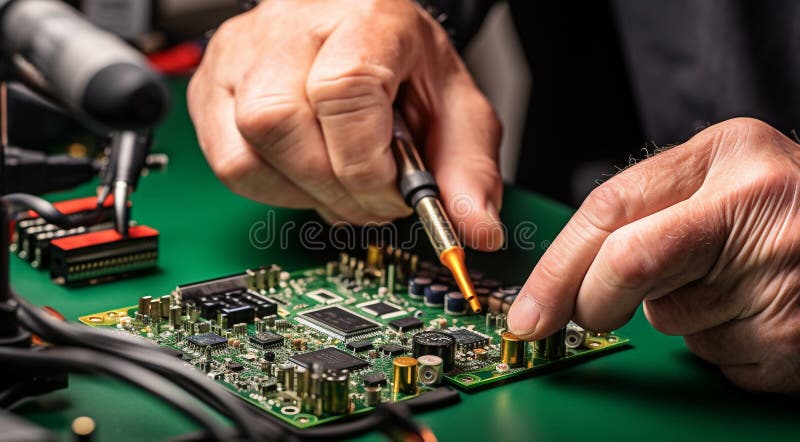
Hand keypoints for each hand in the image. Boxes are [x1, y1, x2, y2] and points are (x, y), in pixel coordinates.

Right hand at [187, 0, 503, 249]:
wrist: (356, 25)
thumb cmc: (402, 61)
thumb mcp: (455, 105)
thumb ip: (469, 169)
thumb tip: (476, 230)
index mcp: (363, 21)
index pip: (342, 93)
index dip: (365, 165)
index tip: (393, 194)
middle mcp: (289, 31)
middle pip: (280, 126)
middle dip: (334, 189)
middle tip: (371, 200)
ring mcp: (240, 59)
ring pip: (246, 154)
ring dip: (302, 193)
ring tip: (340, 184)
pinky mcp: (211, 89)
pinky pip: (229, 165)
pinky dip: (273, 189)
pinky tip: (306, 174)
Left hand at [508, 118, 799, 392]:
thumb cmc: (788, 209)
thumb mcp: (722, 179)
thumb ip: (649, 209)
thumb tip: (567, 281)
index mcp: (729, 153)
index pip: (611, 210)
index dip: (557, 269)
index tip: (528, 312)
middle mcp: (760, 204)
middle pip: (630, 264)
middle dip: (592, 302)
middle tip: (588, 316)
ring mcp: (785, 272)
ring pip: (671, 320)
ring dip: (679, 316)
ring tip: (732, 285)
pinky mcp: (796, 335)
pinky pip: (716, 355)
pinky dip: (720, 345)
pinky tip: (757, 313)